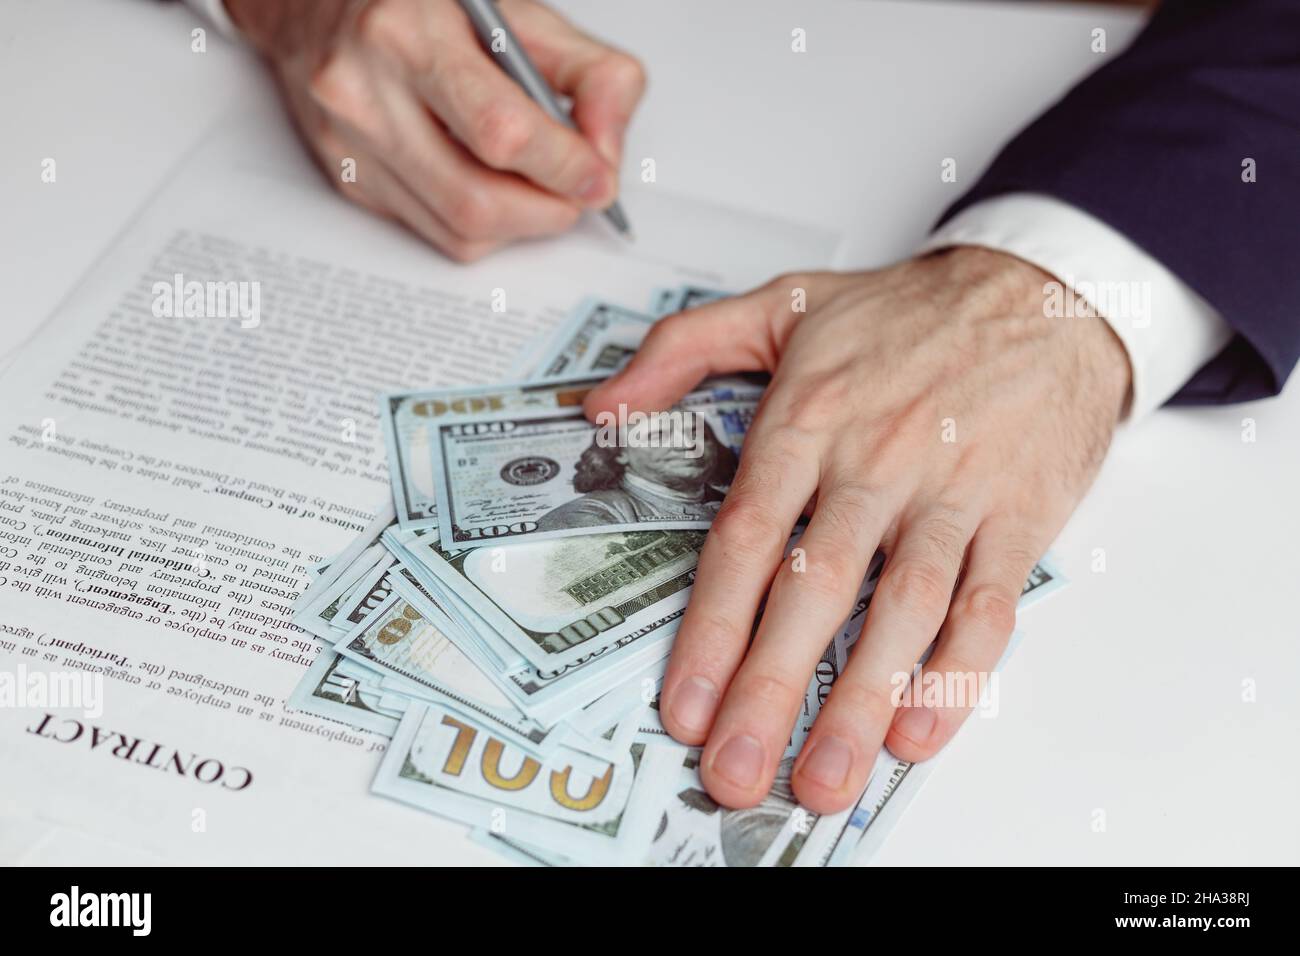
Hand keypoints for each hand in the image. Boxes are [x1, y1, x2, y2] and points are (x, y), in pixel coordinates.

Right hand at [225, 0, 644, 260]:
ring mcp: (350, 147)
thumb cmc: (418, 3)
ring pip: (458, 233)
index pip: (500, 133)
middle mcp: (364, 94)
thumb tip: (607, 155)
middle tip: (579, 193)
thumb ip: (588, 73)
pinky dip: (482, 223)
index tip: (599, 178)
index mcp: (407, 35)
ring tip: (540, 186)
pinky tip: (492, 181)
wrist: (311, 3)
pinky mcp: (348, 183)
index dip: (563, 167)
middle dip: (548, 212)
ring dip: (520, 225)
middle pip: (477, 202)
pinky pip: (435, 233)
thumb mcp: (515, 12)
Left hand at [584, 248, 1130, 812]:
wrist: (1046, 290)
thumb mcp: (782, 303)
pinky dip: (958, 672)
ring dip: (862, 702)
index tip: (682, 704)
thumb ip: (683, 348)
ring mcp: (950, 492)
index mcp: (809, 419)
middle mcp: (874, 462)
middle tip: (734, 771)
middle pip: (814, 590)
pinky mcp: (1017, 516)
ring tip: (823, 780)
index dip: (709, 628)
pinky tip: (920, 731)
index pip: (746, 539)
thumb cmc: (910, 311)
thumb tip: (602, 405)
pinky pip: (988, 604)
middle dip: (770, 689)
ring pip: (901, 609)